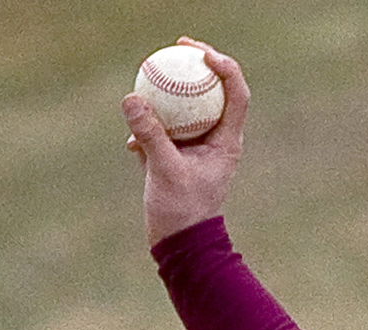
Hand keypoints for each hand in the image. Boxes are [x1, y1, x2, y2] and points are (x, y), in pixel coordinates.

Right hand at [122, 37, 249, 245]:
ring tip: (149, 76)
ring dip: (169, 94)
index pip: (236, 94)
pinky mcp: (177, 157)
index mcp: (227, 141)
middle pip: (213, 92)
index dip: (224, 67)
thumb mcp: (165, 171)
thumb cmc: (183, 213)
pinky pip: (164, 131)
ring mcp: (197, 148)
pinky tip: (131, 143)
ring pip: (186, 109)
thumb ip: (151, 134)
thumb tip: (132, 97)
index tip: (201, 53)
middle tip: (178, 45)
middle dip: (198, 66)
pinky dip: (148, 130)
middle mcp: (216, 140)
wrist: (180, 246)